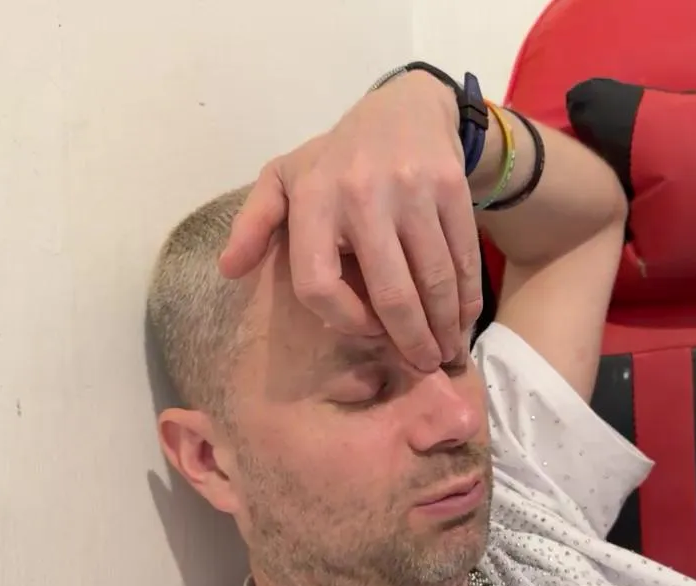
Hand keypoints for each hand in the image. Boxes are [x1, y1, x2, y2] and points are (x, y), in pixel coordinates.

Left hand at [218, 71, 482, 370]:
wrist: (404, 110)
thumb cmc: (336, 158)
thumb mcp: (284, 178)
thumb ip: (254, 223)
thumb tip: (228, 270)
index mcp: (312, 198)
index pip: (317, 283)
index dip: (342, 318)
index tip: (366, 331)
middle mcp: (360, 194)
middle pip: (389, 292)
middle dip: (409, 340)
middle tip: (421, 366)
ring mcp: (410, 190)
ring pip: (433, 279)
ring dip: (443, 327)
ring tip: (446, 353)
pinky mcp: (451, 188)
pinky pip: (462, 257)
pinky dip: (467, 296)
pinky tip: (464, 319)